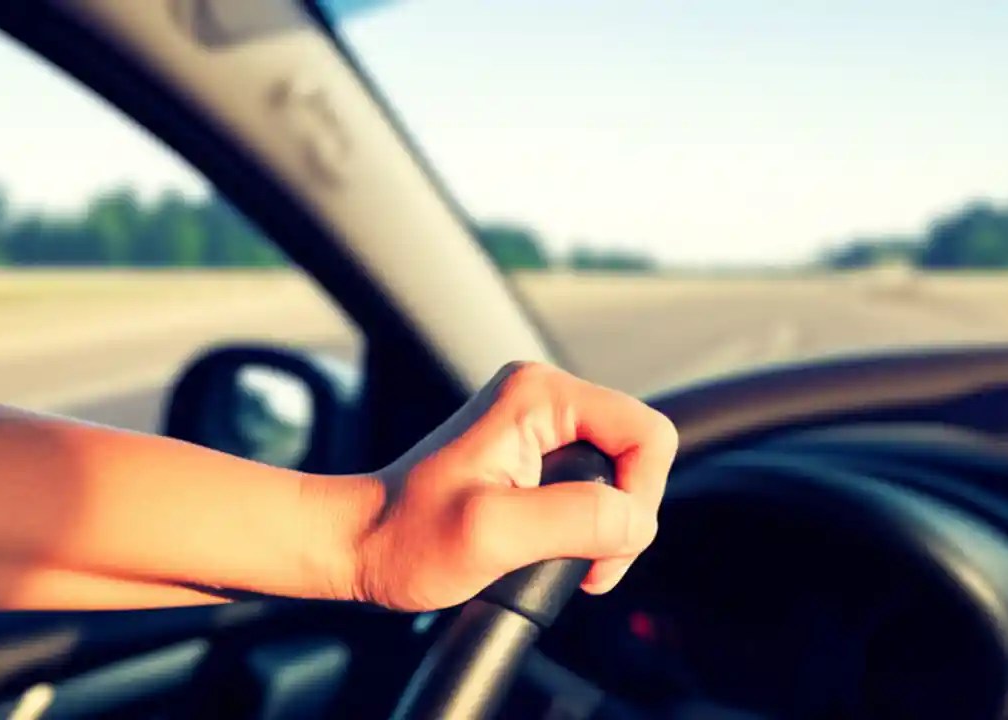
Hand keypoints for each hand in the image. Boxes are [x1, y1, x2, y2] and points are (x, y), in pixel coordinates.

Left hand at [336, 361, 677, 611]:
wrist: (361, 545)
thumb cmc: (405, 537)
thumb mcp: (493, 533)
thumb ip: (575, 518)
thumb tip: (634, 519)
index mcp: (539, 395)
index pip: (647, 434)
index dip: (640, 496)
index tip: (600, 545)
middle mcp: (542, 398)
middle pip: (638, 454)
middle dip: (621, 517)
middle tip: (580, 562)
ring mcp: (536, 425)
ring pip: (618, 474)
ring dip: (601, 526)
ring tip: (555, 557)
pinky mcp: (531, 453)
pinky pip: (591, 486)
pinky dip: (582, 526)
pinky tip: (549, 547)